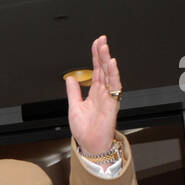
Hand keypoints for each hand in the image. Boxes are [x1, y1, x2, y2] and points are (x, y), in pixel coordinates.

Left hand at [67, 35, 121, 156]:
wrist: (90, 145)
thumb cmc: (85, 129)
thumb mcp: (74, 106)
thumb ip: (73, 92)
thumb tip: (70, 78)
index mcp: (95, 91)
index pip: (97, 69)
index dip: (96, 56)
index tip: (96, 43)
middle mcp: (103, 92)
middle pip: (104, 68)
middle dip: (103, 53)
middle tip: (101, 39)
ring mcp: (109, 97)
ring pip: (110, 74)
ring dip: (107, 60)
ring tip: (105, 47)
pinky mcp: (112, 104)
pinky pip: (114, 87)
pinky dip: (114, 75)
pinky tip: (111, 64)